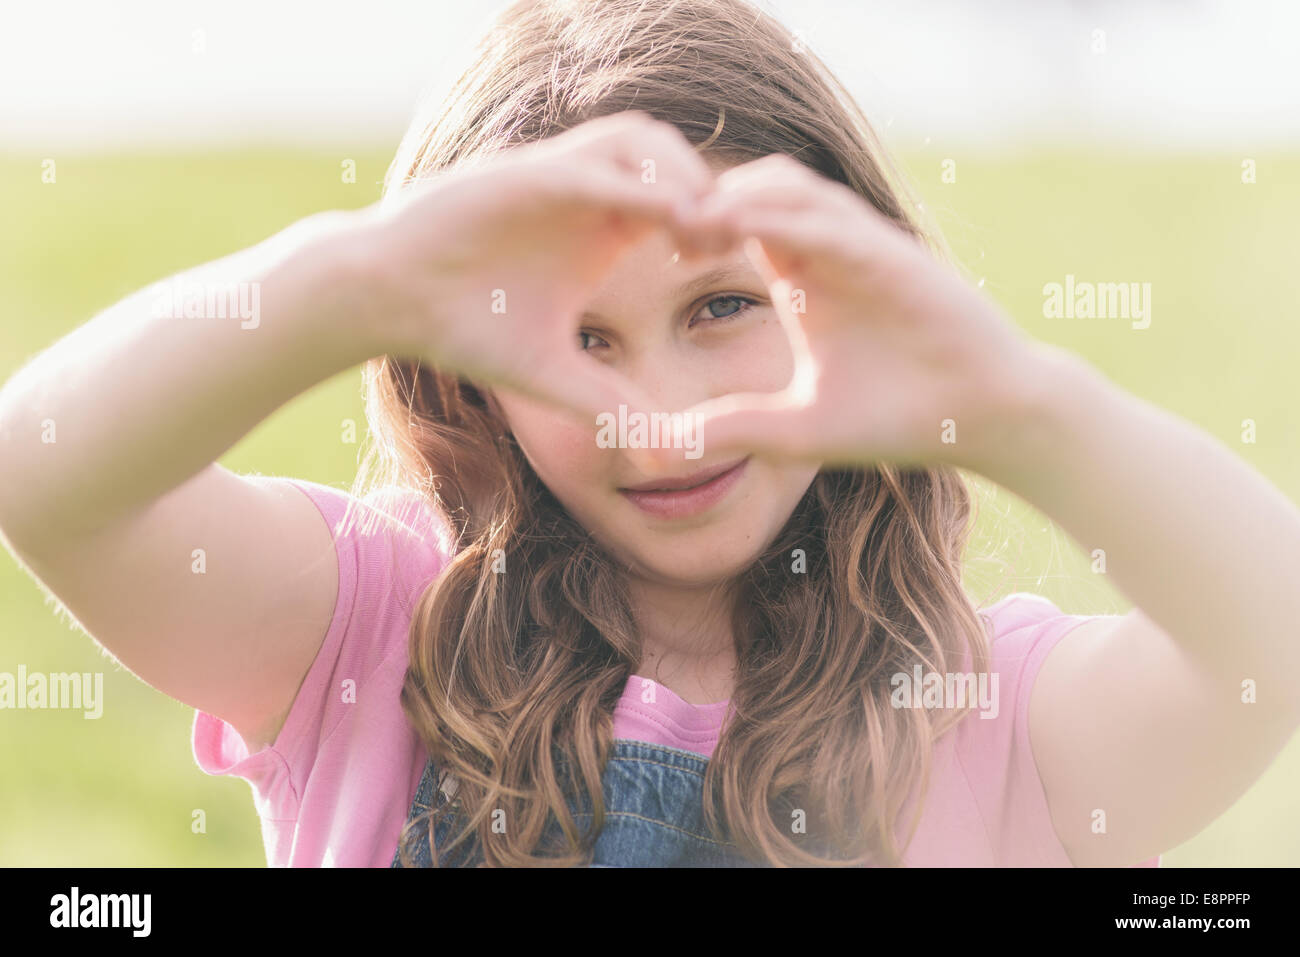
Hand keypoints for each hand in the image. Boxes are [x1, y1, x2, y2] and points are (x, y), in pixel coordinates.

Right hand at [351, 111, 715, 422]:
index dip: (715, 220)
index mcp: (601, 229)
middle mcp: (584, 193)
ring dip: (677, 172)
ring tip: (698, 226)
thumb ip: (608, 405)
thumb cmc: (464, 328)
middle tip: (727, 238)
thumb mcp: (552, 375)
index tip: (730, 260)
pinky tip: (660, 217)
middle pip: (672, 157)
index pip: (679, 198)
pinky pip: (588, 166)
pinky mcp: (520, 177)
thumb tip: (664, 459)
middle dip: (709, 189)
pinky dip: (630, 182)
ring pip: (637, 140)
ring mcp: (552, 177)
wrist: (386, 300)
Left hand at [668, 153, 1049, 473]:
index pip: (736, 225)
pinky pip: (830, 221)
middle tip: (652, 220)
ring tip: (684, 215)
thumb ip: (733, 427)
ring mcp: (862, 247)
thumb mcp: (796, 429)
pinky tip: (741, 222)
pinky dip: (784, 215)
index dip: (689, 226)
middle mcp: (828, 252)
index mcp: (802, 279)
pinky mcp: (891, 255)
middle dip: (702, 199)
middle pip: (753, 191)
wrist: (982, 419)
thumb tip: (660, 451)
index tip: (647, 247)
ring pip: (790, 190)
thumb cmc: (896, 419)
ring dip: (736, 196)